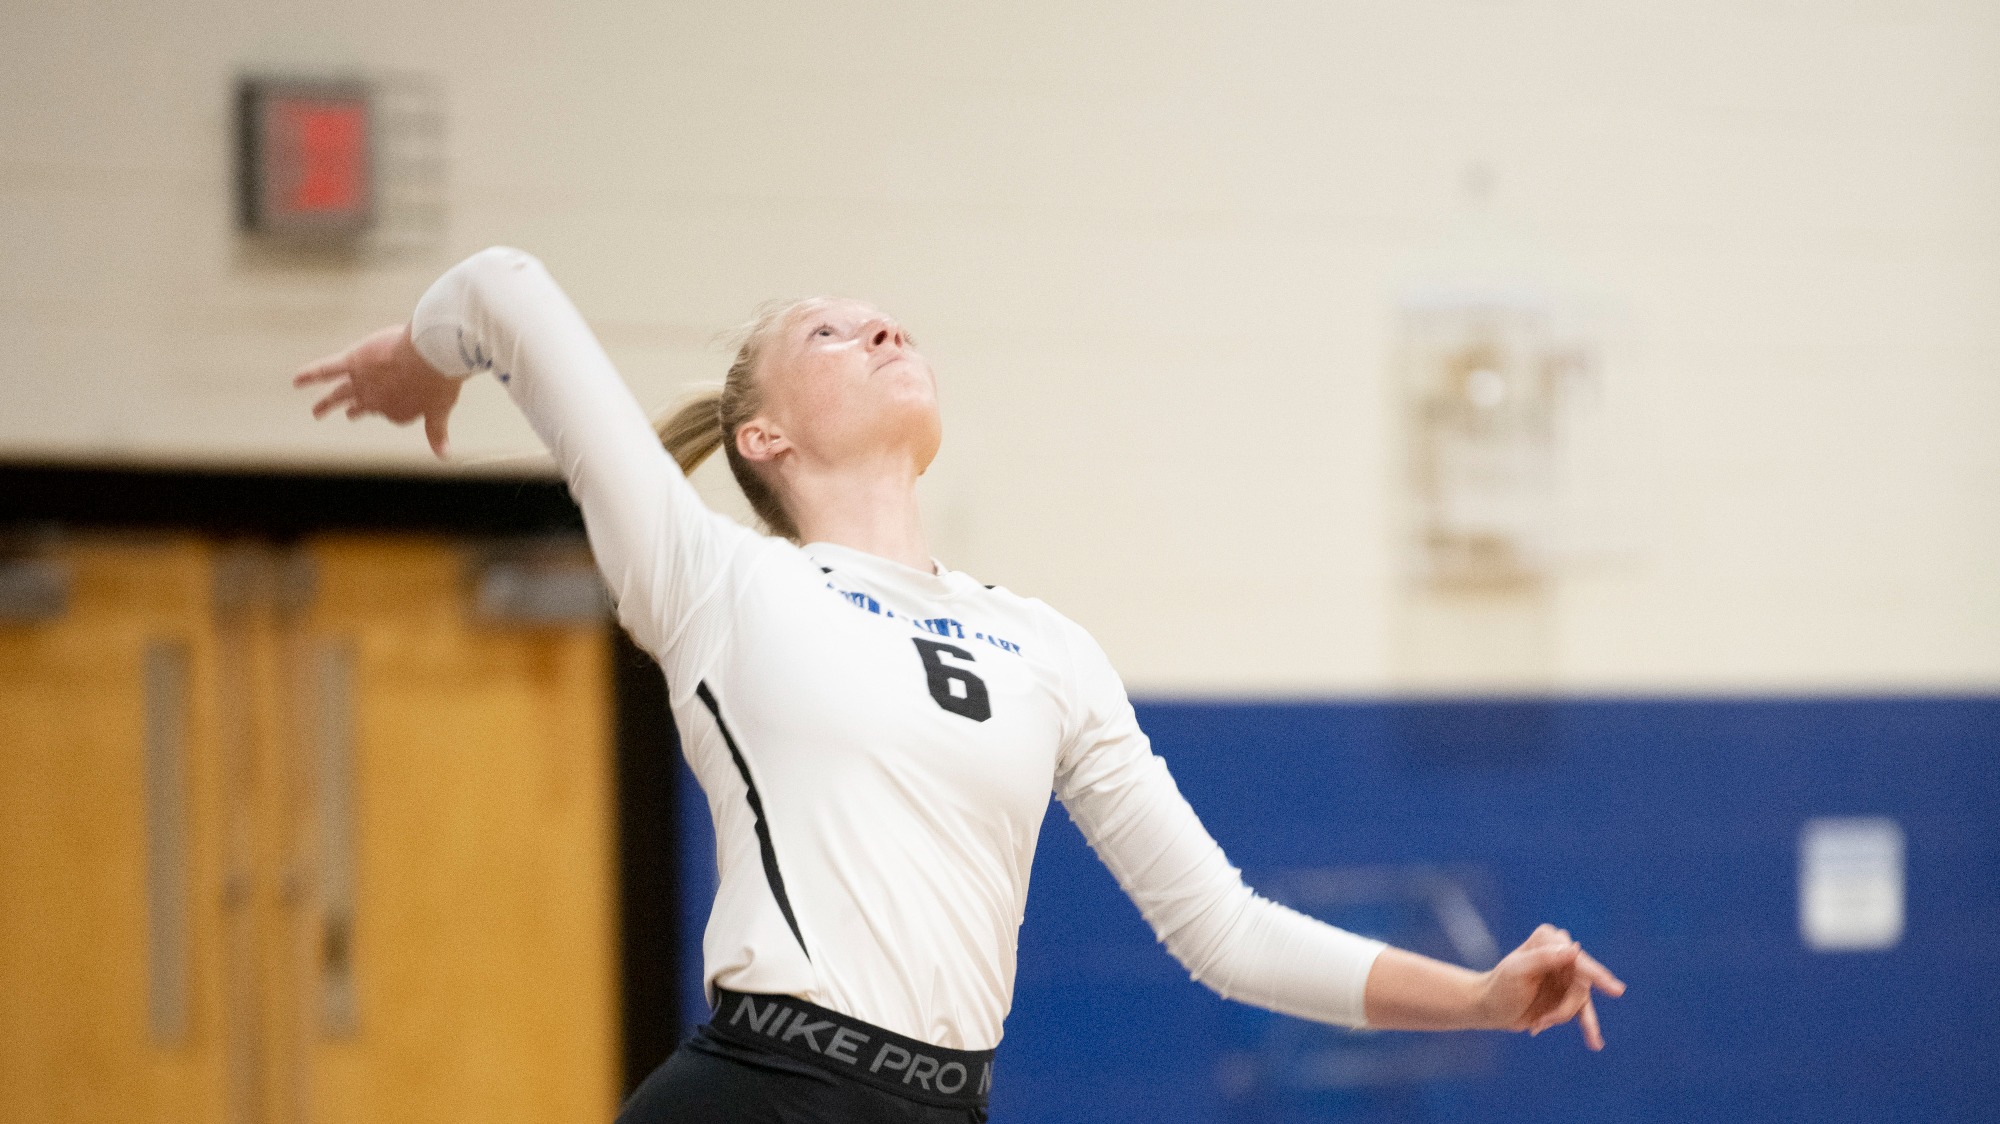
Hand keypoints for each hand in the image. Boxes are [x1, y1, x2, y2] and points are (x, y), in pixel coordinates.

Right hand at [293, 324, 462, 457]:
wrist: (431, 356)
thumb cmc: (440, 380)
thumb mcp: (441, 409)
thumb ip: (438, 432)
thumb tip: (445, 457)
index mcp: (397, 412)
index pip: (394, 412)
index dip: (401, 405)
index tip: (409, 397)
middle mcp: (376, 400)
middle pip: (363, 406)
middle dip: (357, 410)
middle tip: (350, 414)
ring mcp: (362, 381)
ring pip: (340, 393)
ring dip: (327, 403)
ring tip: (316, 412)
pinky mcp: (353, 361)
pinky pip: (327, 369)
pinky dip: (311, 374)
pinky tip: (297, 380)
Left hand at [1478, 923, 1626, 1049]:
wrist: (1491, 1008)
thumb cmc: (1501, 986)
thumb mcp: (1518, 971)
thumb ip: (1544, 958)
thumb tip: (1574, 949)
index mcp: (1548, 940)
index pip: (1578, 960)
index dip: (1596, 975)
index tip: (1614, 990)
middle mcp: (1561, 954)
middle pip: (1582, 984)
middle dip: (1564, 1007)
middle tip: (1542, 1021)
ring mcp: (1567, 975)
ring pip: (1581, 1001)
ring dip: (1560, 1016)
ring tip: (1539, 1024)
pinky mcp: (1568, 995)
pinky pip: (1584, 1012)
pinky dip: (1588, 1027)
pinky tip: (1595, 1043)